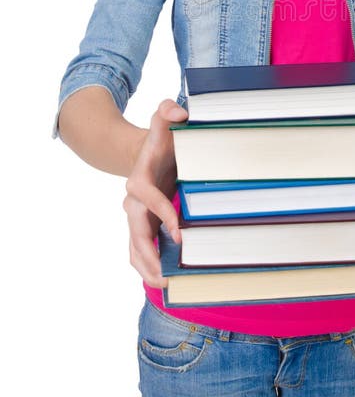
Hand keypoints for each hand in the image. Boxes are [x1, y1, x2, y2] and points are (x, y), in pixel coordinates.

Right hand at [123, 99, 187, 286]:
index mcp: (139, 178)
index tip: (179, 232)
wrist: (148, 153)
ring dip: (146, 267)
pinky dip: (148, 267)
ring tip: (165, 284)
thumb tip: (179, 113)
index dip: (161, 213)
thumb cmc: (161, 141)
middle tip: (167, 273)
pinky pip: (138, 251)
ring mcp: (135, 217)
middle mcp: (133, 202)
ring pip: (133, 248)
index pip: (146, 197)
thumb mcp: (164, 122)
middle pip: (135, 232)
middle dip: (148, 253)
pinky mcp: (142, 226)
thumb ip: (168, 111)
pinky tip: (164, 280)